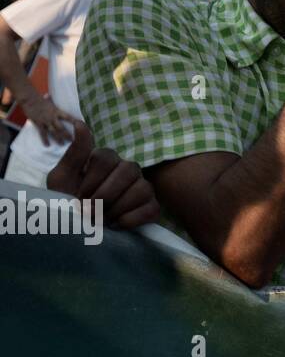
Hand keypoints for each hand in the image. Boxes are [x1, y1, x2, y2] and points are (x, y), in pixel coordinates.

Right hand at [21, 94, 78, 145]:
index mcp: (57, 111)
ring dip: (58, 138)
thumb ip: (52, 102)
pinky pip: (43, 133)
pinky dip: (45, 140)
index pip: (68, 117)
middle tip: (72, 140)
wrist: (30, 100)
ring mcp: (46, 121)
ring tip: (62, 144)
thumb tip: (51, 96)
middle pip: (62, 127)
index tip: (80, 126)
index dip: (74, 121)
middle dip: (67, 134)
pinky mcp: (38, 124)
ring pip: (54, 132)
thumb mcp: (49, 101)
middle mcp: (53, 117)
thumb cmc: (39, 100)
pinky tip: (47, 145)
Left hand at [45, 122, 160, 228]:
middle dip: (105, 195)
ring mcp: (142, 188)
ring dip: (117, 209)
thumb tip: (81, 124)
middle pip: (128, 170)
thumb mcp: (61, 179)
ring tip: (102, 220)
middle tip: (90, 211)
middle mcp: (128, 170)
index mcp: (106, 161)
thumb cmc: (66, 204)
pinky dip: (131, 220)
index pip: (106, 157)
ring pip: (142, 188)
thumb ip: (74, 153)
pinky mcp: (151, 207)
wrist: (73, 232)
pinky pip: (151, 208)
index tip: (78, 196)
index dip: (91, 180)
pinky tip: (116, 225)